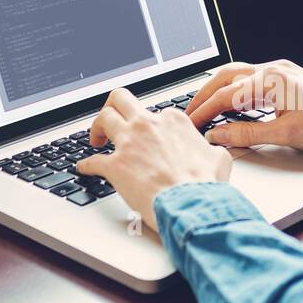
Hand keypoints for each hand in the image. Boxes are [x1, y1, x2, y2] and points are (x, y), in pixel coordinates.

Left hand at [77, 88, 232, 229]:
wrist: (190, 203)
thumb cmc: (203, 184)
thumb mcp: (218, 158)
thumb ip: (210, 149)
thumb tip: (212, 152)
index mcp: (173, 120)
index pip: (156, 112)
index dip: (152, 124)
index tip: (149, 133)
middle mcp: (148, 125)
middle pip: (121, 100)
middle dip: (113, 106)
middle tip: (110, 118)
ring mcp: (129, 142)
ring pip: (103, 118)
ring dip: (96, 128)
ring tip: (96, 139)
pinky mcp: (115, 165)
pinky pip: (92, 161)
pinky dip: (86, 165)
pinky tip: (84, 168)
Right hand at [186, 60, 302, 149]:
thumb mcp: (284, 133)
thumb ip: (246, 133)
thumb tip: (219, 135)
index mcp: (269, 79)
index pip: (225, 95)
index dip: (204, 111)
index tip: (190, 124)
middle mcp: (273, 70)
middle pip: (226, 78)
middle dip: (204, 95)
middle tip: (188, 112)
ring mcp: (281, 72)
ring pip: (239, 75)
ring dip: (219, 89)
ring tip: (205, 106)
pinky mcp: (288, 79)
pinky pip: (253, 79)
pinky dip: (236, 89)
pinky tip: (234, 102)